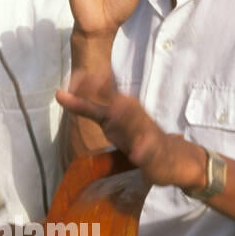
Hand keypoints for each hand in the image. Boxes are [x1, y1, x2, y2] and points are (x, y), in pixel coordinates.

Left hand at [55, 88, 202, 187]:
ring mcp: (145, 133)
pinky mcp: (154, 152)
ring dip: (126, 116)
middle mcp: (134, 115)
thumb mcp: (108, 119)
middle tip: (87, 84)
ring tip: (114, 111)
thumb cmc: (136, 134)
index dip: (87, 86)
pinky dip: (142, 151)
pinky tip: (136, 155)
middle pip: (119, 101)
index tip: (72, 77)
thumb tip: (60, 93)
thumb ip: (87, 107)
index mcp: (121, 106)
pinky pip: (148, 151)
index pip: (102, 92)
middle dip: (105, 92)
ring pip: (136, 122)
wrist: (174, 158)